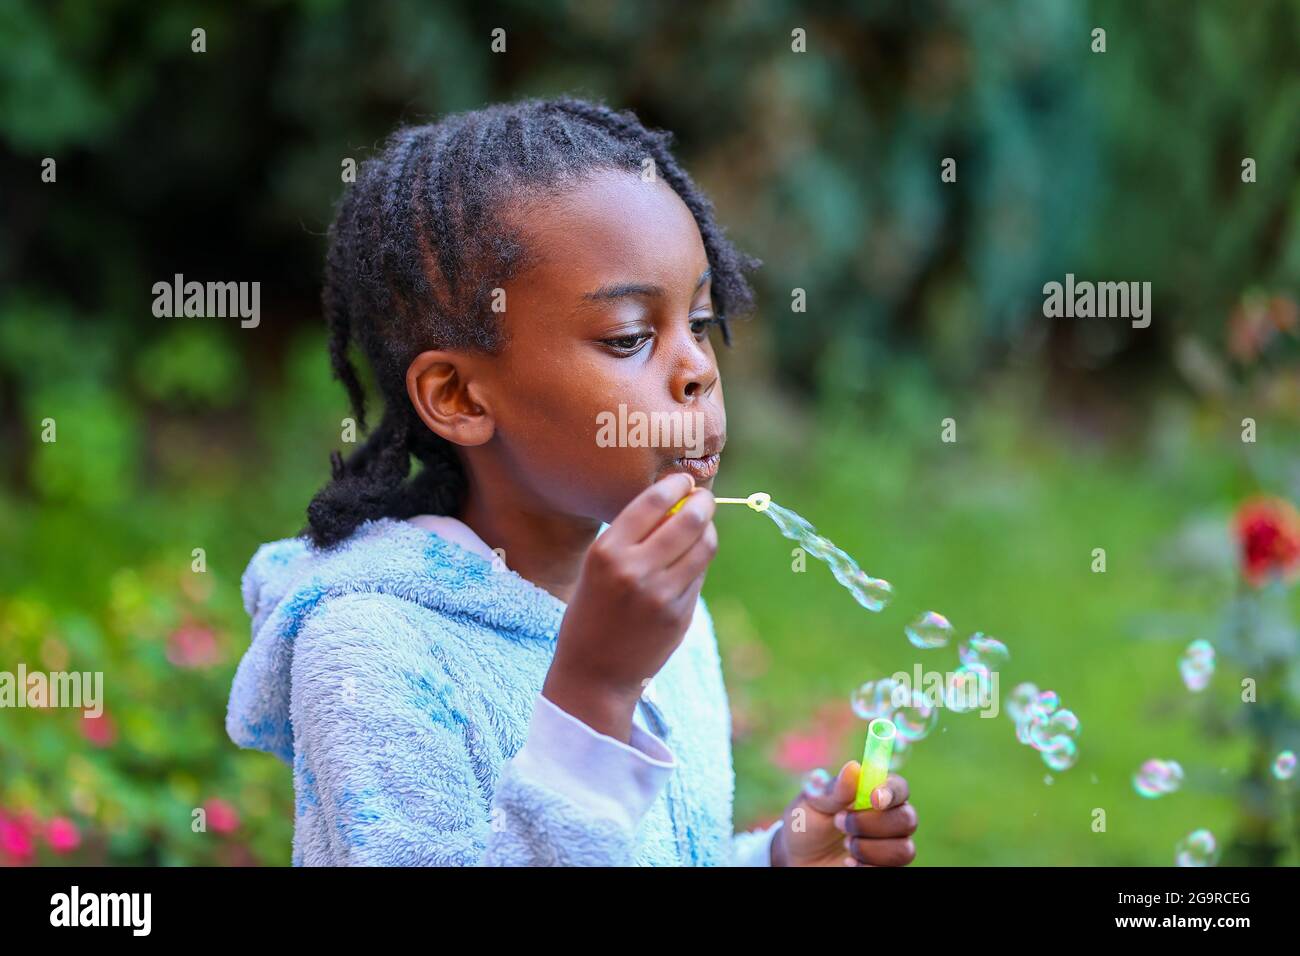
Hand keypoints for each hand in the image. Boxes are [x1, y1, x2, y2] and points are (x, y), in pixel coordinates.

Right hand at [543, 473, 717, 743]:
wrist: (594, 674)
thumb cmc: (592, 611)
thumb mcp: (597, 567)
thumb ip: (632, 536)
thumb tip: (676, 500)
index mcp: (606, 552)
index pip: (652, 502)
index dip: (676, 485)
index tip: (685, 480)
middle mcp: (634, 570)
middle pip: (688, 520)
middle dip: (703, 503)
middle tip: (705, 499)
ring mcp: (660, 595)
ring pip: (704, 547)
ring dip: (708, 530)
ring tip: (703, 528)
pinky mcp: (679, 615)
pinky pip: (699, 576)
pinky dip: (698, 563)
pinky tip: (689, 563)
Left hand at [770, 764, 915, 866]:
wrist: (797, 857)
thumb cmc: (806, 821)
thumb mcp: (813, 802)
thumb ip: (834, 789)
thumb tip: (854, 767)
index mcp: (875, 792)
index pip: (900, 787)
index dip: (892, 792)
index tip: (874, 798)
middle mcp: (888, 817)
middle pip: (907, 819)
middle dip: (872, 824)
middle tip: (840, 823)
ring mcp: (889, 845)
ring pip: (903, 850)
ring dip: (870, 848)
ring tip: (845, 845)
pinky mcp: (884, 867)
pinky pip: (891, 870)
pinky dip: (867, 866)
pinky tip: (848, 862)